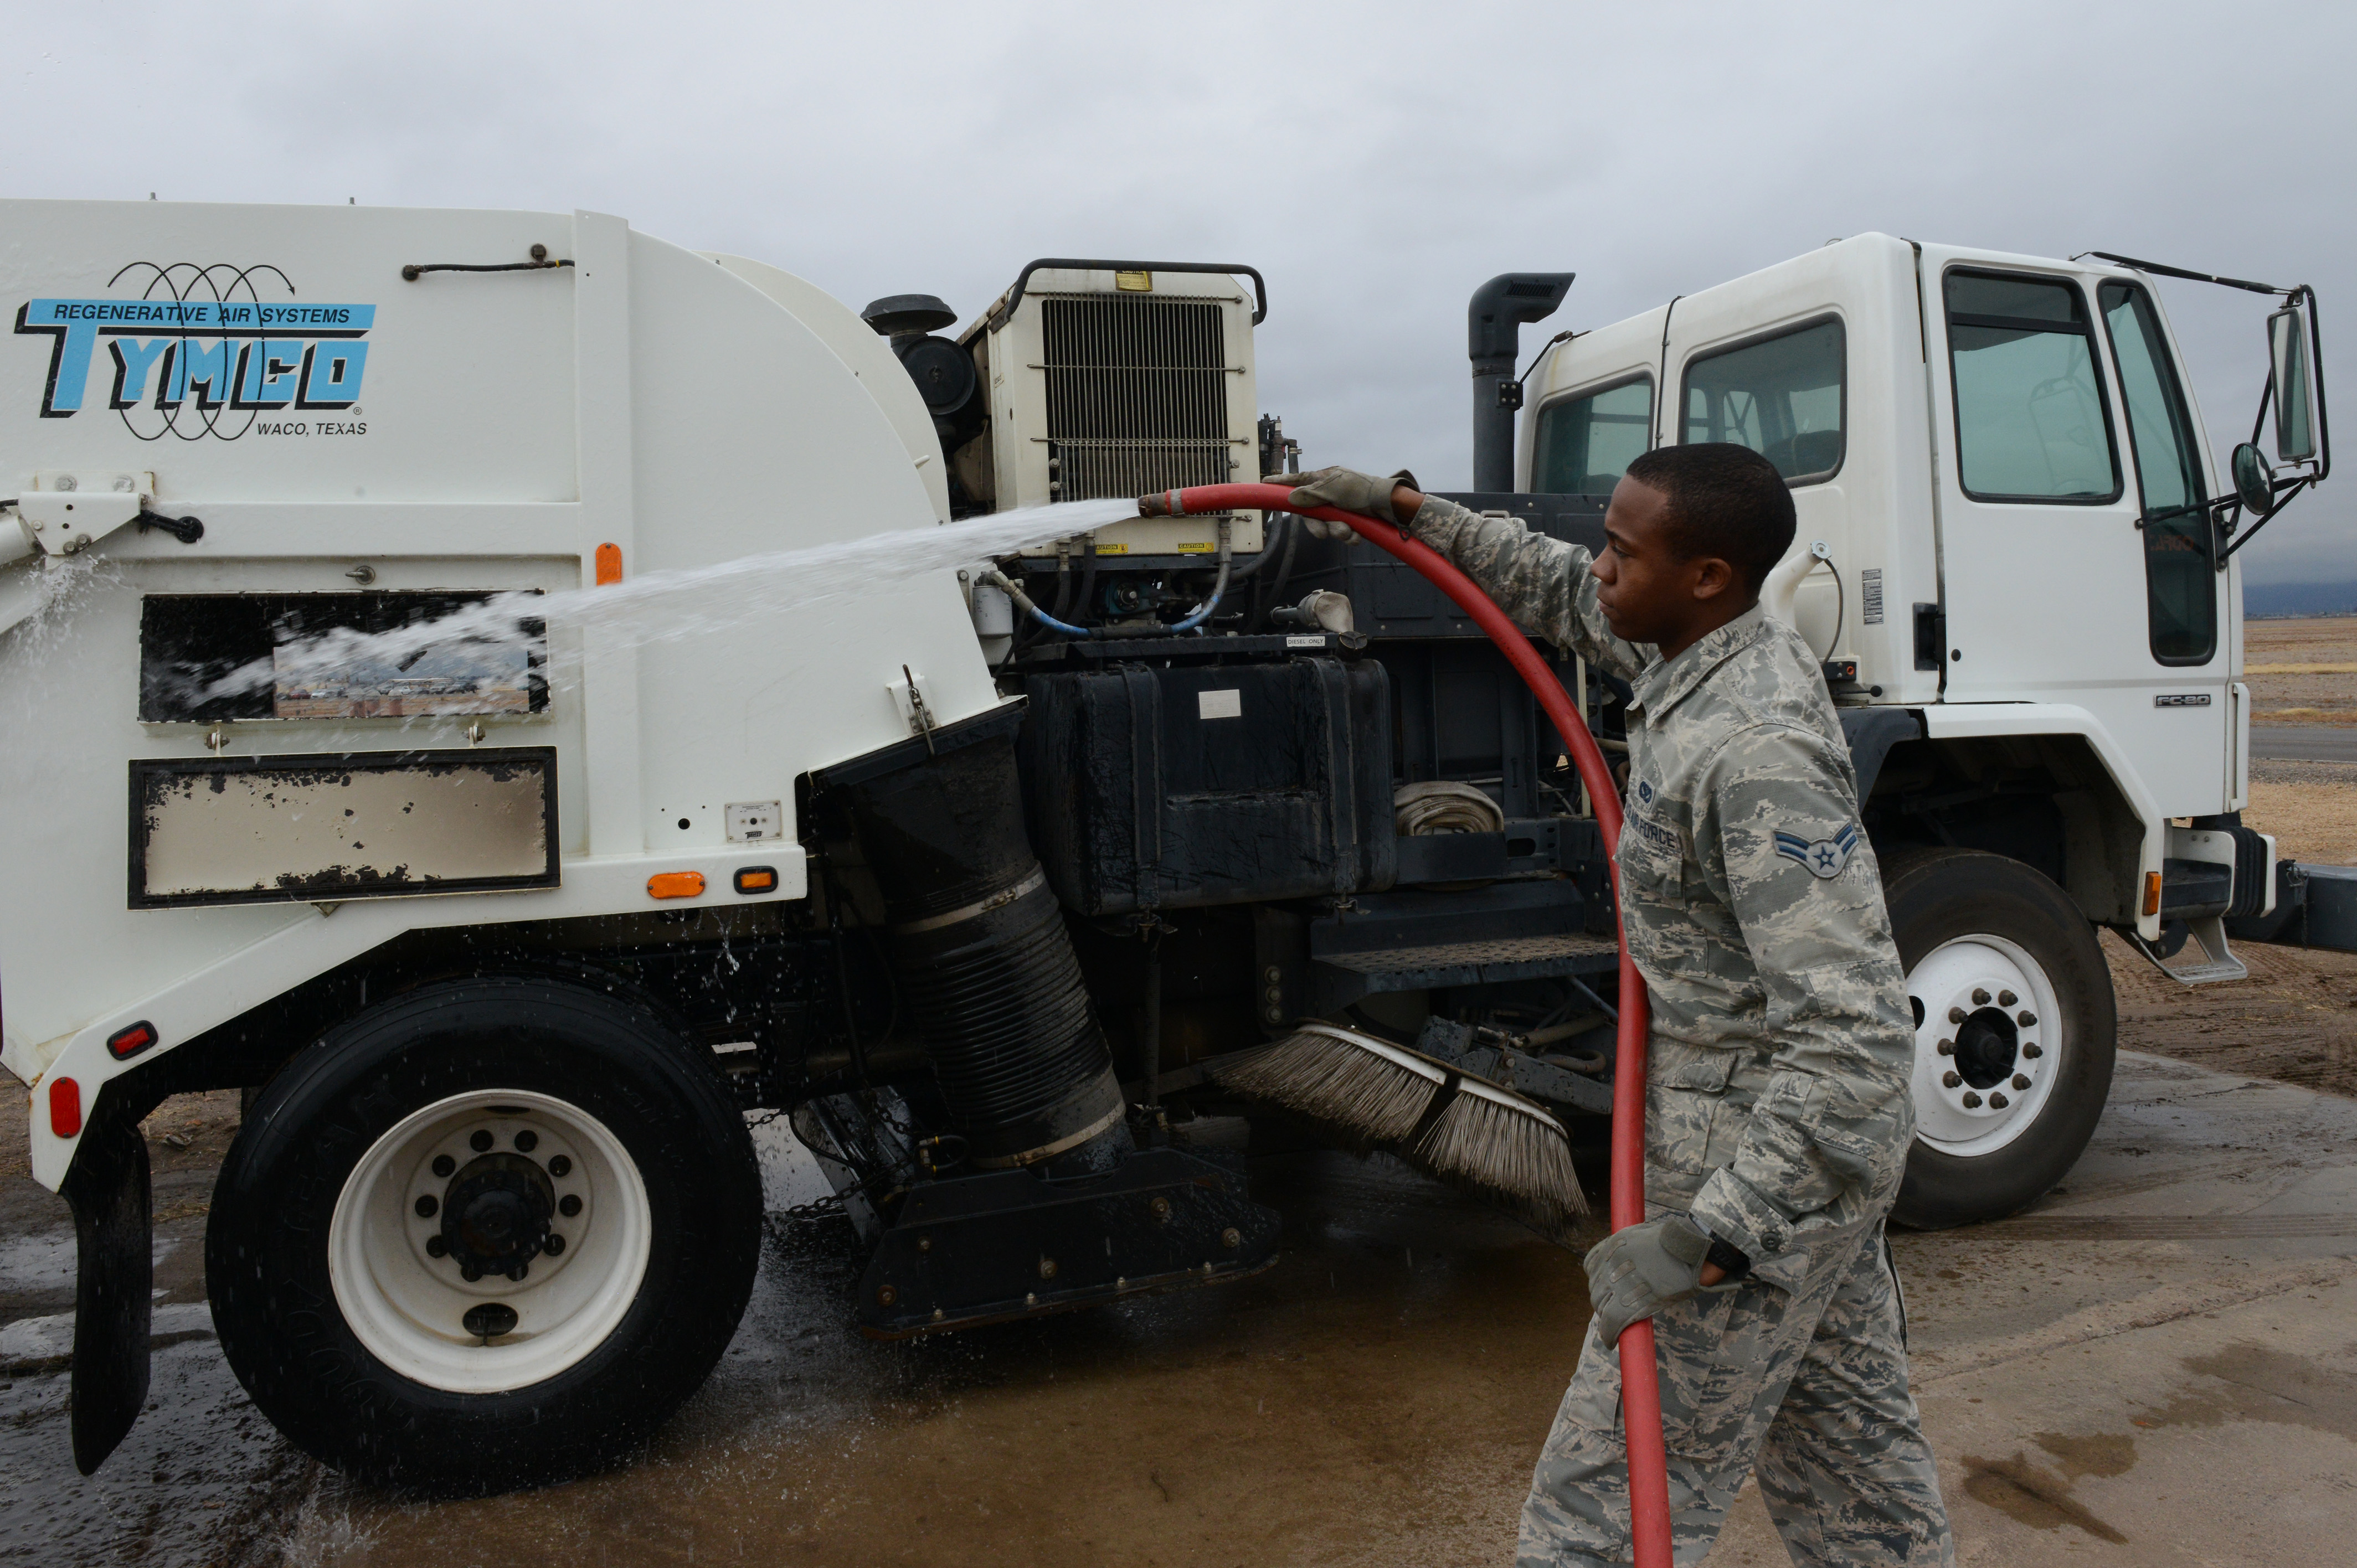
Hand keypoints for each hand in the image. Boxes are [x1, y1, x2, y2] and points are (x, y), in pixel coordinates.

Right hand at [1267, 467, 1419, 539]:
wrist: (1391, 505)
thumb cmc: (1363, 490)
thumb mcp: (1333, 490)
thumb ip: (1310, 495)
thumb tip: (1291, 498)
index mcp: (1325, 480)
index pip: (1298, 481)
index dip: (1281, 483)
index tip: (1265, 482)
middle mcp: (1331, 493)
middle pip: (1311, 513)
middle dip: (1320, 526)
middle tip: (1325, 532)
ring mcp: (1342, 507)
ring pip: (1328, 526)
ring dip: (1337, 532)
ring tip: (1349, 531)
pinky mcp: (1353, 519)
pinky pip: (1342, 532)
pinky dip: (1349, 536)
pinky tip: (1357, 536)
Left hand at [1583, 1213, 1725, 1347]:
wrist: (1688, 1252)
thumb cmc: (1675, 1243)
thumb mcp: (1643, 1234)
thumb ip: (1629, 1246)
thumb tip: (1630, 1259)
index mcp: (1613, 1246)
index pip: (1591, 1266)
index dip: (1598, 1279)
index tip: (1606, 1287)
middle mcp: (1610, 1264)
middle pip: (1596, 1289)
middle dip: (1603, 1299)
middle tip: (1615, 1307)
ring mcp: (1617, 1285)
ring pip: (1601, 1307)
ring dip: (1606, 1317)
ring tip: (1614, 1325)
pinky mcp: (1628, 1304)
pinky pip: (1611, 1323)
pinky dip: (1608, 1335)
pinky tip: (1610, 1342)